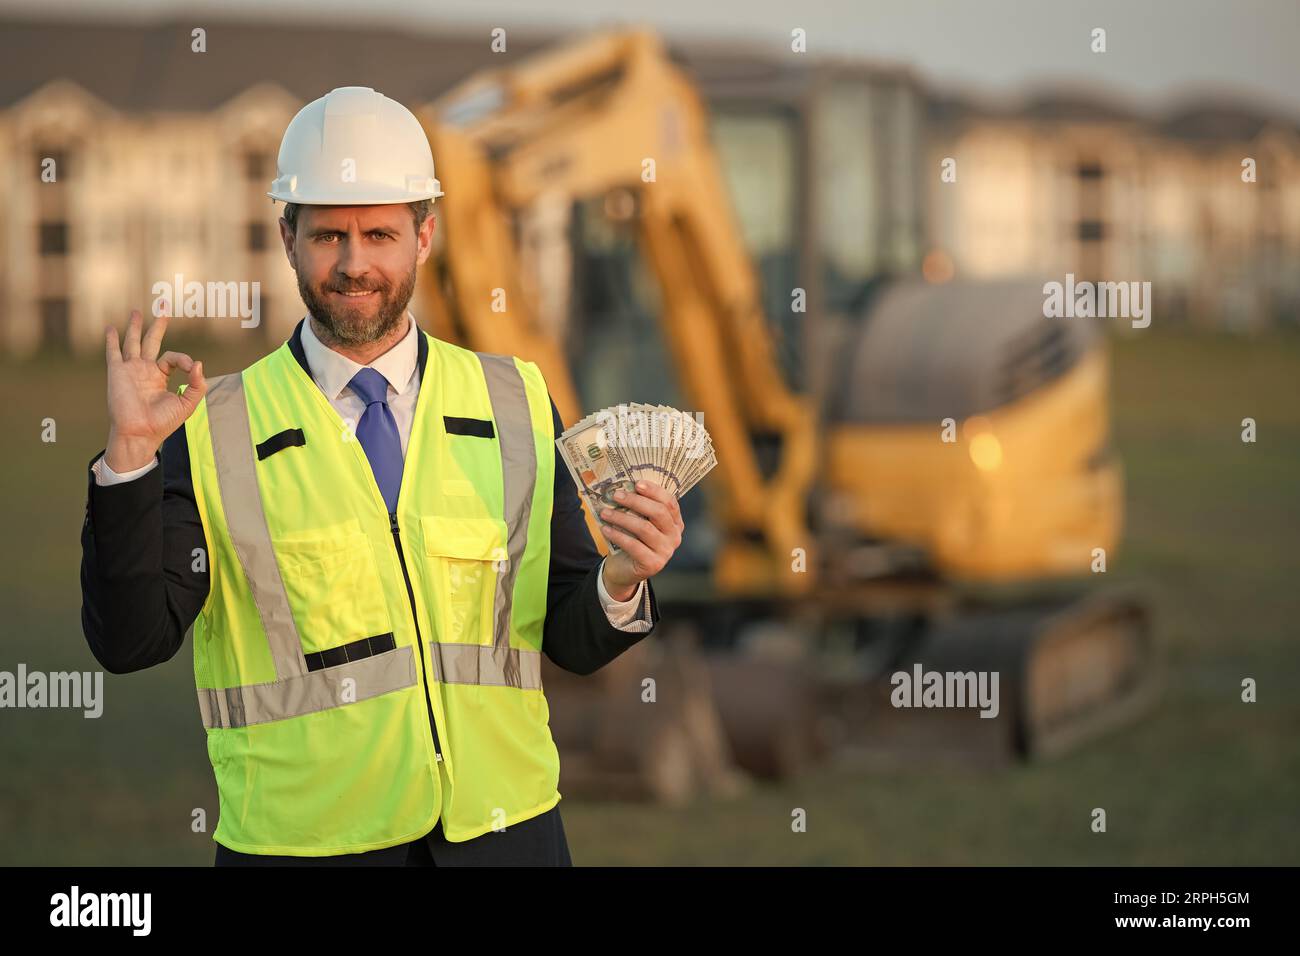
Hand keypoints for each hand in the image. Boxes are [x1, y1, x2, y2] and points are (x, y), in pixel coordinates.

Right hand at [104, 308, 207, 471]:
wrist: (140, 433)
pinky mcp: (117, 372)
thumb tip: (199, 364)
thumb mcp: (188, 404)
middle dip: (157, 327)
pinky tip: (111, 328)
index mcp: (160, 377)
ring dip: (135, 327)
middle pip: (152, 342)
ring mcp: (130, 370)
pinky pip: (113, 352)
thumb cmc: (162, 423)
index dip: (184, 359)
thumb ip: (197, 385)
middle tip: (163, 310)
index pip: (173, 358)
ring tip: (137, 312)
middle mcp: (145, 371)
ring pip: (133, 342)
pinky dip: (112, 340)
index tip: (192, 368)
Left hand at [597, 480, 683, 599]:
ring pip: (644, 528)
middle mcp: (675, 537)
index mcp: (675, 523)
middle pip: (658, 513)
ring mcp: (666, 552)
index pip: (669, 502)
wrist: (624, 570)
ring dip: (622, 518)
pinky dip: (618, 535)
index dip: (654, 491)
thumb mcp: (638, 522)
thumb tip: (623, 487)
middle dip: (636, 501)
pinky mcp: (653, 564)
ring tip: (605, 512)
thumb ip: (637, 508)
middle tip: (616, 495)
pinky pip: (634, 545)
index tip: (637, 483)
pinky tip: (605, 529)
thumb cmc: (632, 540)